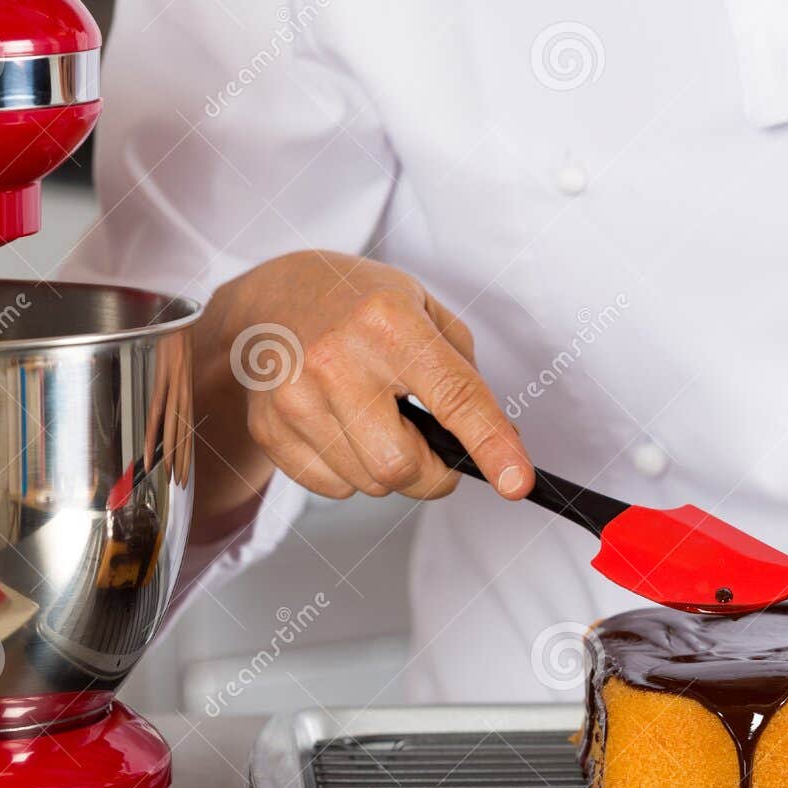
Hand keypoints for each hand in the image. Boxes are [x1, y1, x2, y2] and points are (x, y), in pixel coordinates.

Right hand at [192, 250, 532, 520]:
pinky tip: (342, 427)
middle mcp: (336, 360)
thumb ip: (465, 375)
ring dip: (389, 467)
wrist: (272, 300)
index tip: (518, 482)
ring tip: (376, 419)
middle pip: (402, 466)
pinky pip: (334, 488)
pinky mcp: (269, 429)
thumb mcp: (424, 311)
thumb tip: (501, 443)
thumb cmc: (359, 306)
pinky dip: (352, 471)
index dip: (491, 445)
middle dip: (432, 473)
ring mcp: (295, 399)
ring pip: (370, 483)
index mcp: (388, 323)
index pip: (454, 397)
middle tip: (434, 446)